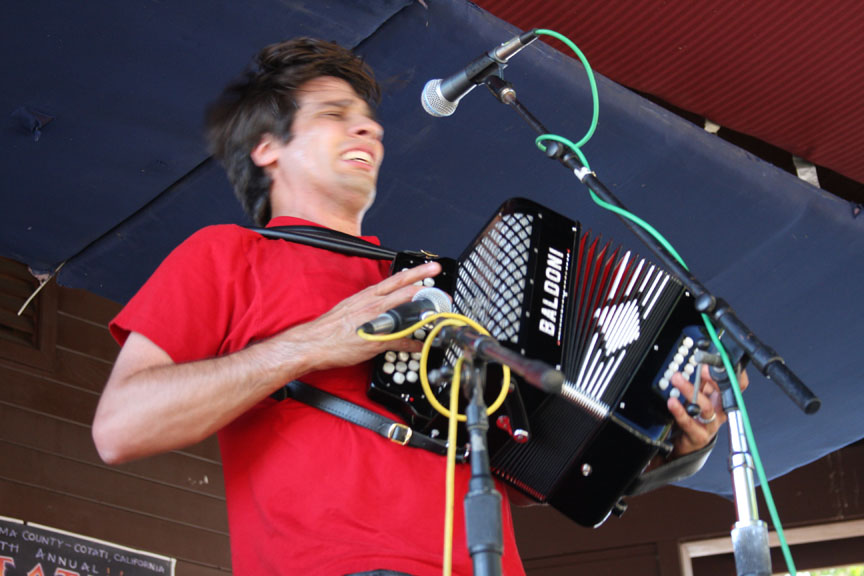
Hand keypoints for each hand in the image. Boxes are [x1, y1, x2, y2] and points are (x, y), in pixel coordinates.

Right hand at [277, 261, 441, 373]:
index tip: (432, 268)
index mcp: (368, 296)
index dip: (417, 272)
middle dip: (428, 290)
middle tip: (444, 290)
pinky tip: (423, 345)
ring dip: (425, 314)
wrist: (313, 343)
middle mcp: (374, 306)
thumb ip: (369, 303)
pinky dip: (414, 344)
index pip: (397, 278)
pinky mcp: (377, 342)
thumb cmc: (330, 327)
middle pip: (407, 292)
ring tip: (439, 314)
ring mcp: (377, 323)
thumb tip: (383, 302)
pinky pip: (401, 342)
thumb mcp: (351, 306)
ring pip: (407, 313)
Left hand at [667, 364, 748, 456]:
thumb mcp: (701, 396)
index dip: (731, 372)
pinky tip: (672, 403)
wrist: (688, 444)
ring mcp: (711, 424)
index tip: (716, 360)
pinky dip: (680, 412)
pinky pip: (689, 423)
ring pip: (705, 406)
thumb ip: (703, 381)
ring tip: (677, 380)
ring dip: (690, 391)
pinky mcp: (699, 435)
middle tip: (700, 366)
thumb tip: (702, 363)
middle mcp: (720, 411)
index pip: (736, 384)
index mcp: (722, 399)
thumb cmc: (696, 418)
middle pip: (723, 393)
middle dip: (712, 377)